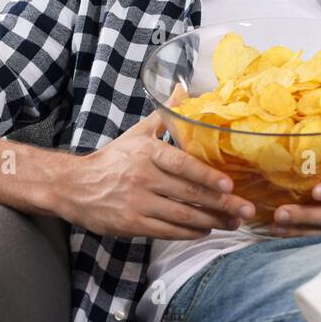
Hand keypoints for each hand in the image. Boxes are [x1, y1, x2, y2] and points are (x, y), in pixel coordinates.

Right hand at [57, 107, 254, 240]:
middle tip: (247, 210)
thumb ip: (164, 114)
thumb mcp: (137, 133)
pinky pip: (167, 231)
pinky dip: (189, 232)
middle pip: (189, 193)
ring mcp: (137, 202)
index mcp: (147, 153)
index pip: (182, 164)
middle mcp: (142, 178)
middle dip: (221, 204)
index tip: (230, 184)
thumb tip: (183, 88)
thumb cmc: (113, 159)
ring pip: (181, 215)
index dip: (207, 175)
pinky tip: (206, 230)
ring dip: (211, 221)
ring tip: (233, 223)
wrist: (73, 186)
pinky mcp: (131, 223)